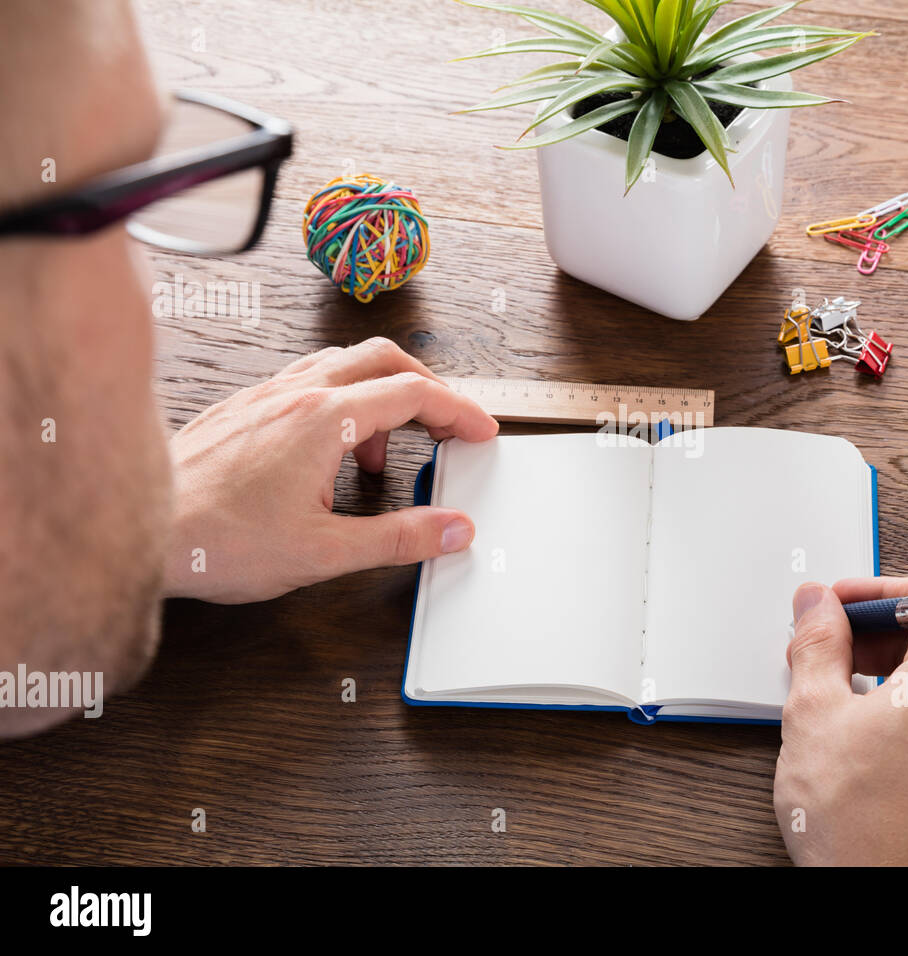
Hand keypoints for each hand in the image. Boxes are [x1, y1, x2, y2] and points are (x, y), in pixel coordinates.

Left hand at [164, 337, 497, 602]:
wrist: (140, 528)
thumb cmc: (215, 538)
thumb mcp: (324, 552)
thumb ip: (399, 538)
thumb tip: (451, 529)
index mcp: (325, 420)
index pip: (414, 394)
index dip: (460, 410)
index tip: (481, 430)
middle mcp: (296, 394)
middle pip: (384, 360)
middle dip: (428, 388)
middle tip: (448, 424)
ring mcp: (266, 395)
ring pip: (344, 366)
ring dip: (381, 397)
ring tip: (385, 456)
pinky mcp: (244, 407)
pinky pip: (308, 383)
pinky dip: (341, 405)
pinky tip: (331, 453)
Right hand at [774, 575, 907, 865]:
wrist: (877, 904)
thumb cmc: (853, 824)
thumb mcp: (814, 712)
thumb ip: (818, 641)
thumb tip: (816, 603)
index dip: (876, 590)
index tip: (837, 605)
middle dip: (878, 637)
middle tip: (828, 654)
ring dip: (896, 679)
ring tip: (844, 705)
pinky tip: (873, 743)